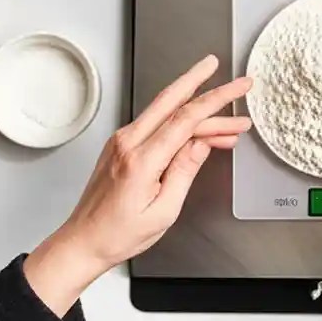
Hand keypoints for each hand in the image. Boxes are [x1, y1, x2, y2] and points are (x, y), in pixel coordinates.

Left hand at [23, 55, 251, 314]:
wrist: (82, 242)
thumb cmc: (119, 234)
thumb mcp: (164, 211)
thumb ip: (184, 171)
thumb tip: (202, 142)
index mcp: (140, 161)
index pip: (186, 119)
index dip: (217, 101)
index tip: (239, 90)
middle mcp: (127, 143)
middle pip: (171, 99)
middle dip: (203, 80)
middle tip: (233, 79)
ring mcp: (121, 141)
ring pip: (165, 110)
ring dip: (197, 106)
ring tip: (229, 119)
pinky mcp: (120, 145)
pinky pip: (156, 124)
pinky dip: (181, 121)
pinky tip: (200, 132)